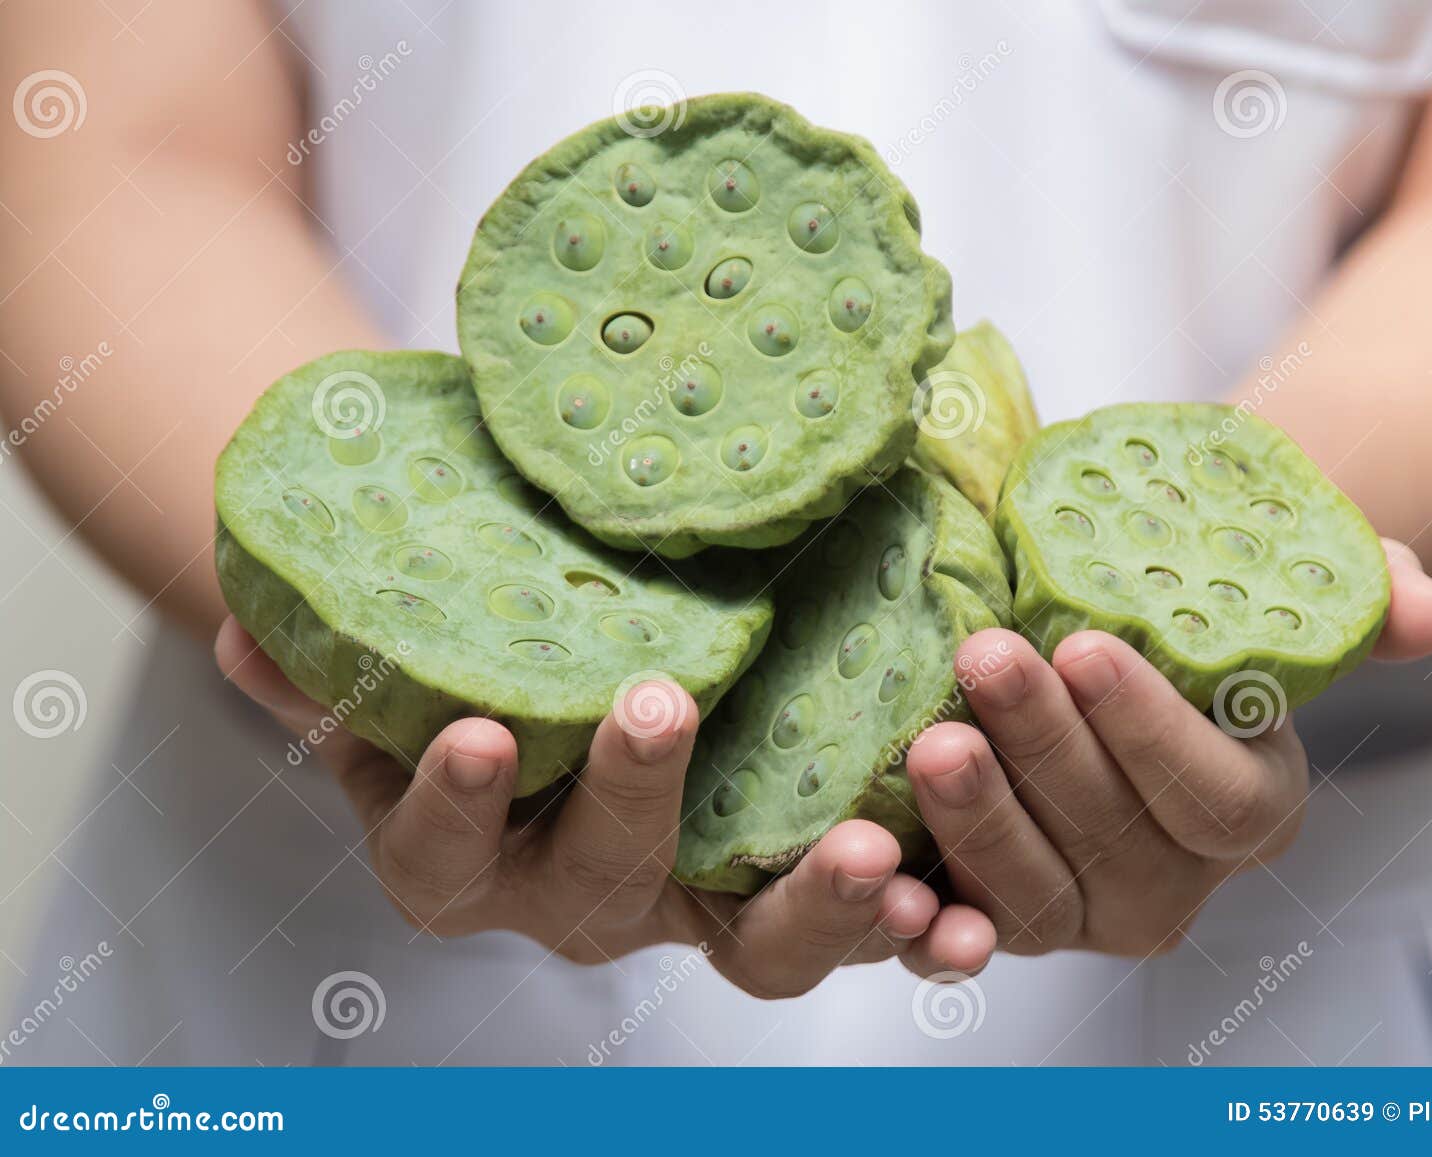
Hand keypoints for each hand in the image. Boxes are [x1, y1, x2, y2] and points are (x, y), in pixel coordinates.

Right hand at [215, 617, 991, 997]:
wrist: (572, 698)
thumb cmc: (486, 669)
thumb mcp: (416, 660)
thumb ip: (343, 653)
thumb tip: (248, 622)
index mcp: (472, 849)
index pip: (443, 846)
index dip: (450, 800)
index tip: (479, 729)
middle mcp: (581, 896)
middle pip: (600, 891)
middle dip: (628, 805)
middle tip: (662, 710)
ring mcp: (697, 904)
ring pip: (751, 947)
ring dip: (815, 913)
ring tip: (879, 865)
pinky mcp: (795, 892)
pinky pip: (857, 932)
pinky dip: (914, 930)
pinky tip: (964, 912)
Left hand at [904, 538, 1431, 958]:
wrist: (1100, 643)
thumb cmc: (1190, 617)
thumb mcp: (1280, 593)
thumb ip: (1366, 596)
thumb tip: (1424, 614)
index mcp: (1250, 813)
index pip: (1210, 796)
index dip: (1152, 732)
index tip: (1090, 647)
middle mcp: (1171, 884)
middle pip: (1109, 841)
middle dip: (1044, 752)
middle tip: (985, 660)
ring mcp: (1080, 912)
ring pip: (1030, 894)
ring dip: (976, 823)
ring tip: (927, 738)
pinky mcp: (996, 916)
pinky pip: (959, 933)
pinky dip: (920, 917)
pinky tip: (877, 865)